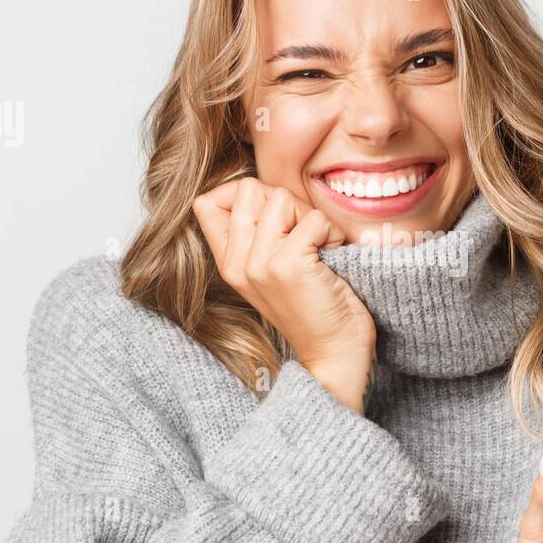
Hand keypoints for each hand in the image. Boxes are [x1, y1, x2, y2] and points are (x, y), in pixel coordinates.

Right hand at [192, 176, 377, 413]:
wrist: (335, 354)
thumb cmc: (315, 307)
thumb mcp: (272, 271)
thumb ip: (258, 234)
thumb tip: (263, 190)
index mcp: (229, 263)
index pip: (207, 201)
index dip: (246, 193)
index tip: (276, 218)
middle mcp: (238, 264)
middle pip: (250, 188)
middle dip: (287, 202)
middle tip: (306, 236)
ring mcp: (260, 265)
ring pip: (282, 198)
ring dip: (313, 218)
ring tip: (321, 249)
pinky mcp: (288, 266)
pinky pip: (314, 219)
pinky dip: (332, 232)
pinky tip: (333, 256)